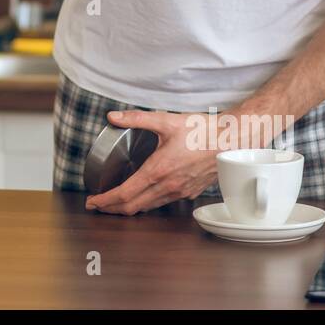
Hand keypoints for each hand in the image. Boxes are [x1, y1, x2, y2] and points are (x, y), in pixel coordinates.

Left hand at [85, 110, 217, 215]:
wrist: (232, 140)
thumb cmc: (201, 130)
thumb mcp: (166, 120)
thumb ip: (136, 118)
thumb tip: (113, 116)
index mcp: (158, 170)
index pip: (124, 194)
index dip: (105, 201)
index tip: (92, 201)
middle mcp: (168, 186)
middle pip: (132, 207)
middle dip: (111, 208)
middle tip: (97, 204)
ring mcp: (180, 192)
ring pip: (148, 207)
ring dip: (128, 208)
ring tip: (114, 202)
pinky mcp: (189, 193)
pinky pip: (163, 203)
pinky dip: (147, 203)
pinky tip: (143, 195)